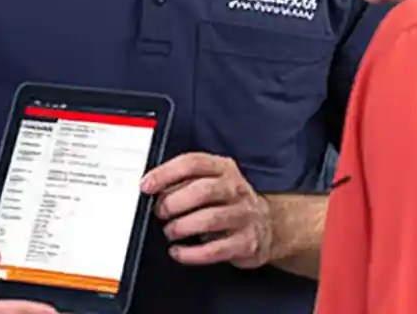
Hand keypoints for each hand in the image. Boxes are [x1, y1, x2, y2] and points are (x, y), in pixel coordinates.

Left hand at [141, 152, 272, 268]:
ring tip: (170, 232)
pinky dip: (191, 253)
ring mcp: (244, 216)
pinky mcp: (246, 242)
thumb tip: (154, 190)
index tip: (147, 185)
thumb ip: (185, 182)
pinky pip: (215, 250)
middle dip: (175, 202)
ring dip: (182, 227)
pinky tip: (178, 252)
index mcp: (223, 168)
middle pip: (203, 190)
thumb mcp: (212, 182)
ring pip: (210, 219)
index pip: (193, 163)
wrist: (269, 225)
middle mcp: (236, 189)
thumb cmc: (229, 202)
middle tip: (160, 212)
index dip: (166, 173)